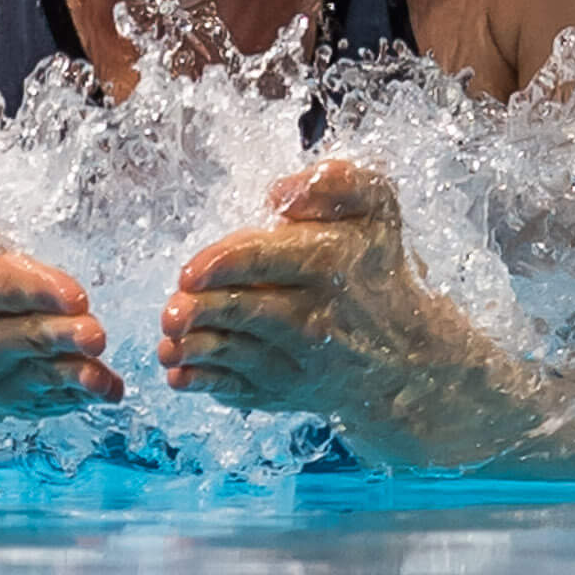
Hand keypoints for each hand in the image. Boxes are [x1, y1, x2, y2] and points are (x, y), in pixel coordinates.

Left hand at [158, 159, 544, 467]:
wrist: (407, 356)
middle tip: (171, 312)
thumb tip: (281, 193)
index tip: (188, 272)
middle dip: (200, 313)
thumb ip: (338, 182)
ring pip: (236, 356)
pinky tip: (179, 374)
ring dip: (194, 351)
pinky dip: (207, 384)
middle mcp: (314, 318)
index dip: (218, 264)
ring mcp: (299, 362)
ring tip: (167, 344)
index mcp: (328, 264)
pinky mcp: (286, 392)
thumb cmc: (377, 268)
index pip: (263, 260)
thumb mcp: (377, 208)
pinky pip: (239, 391)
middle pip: (244, 312)